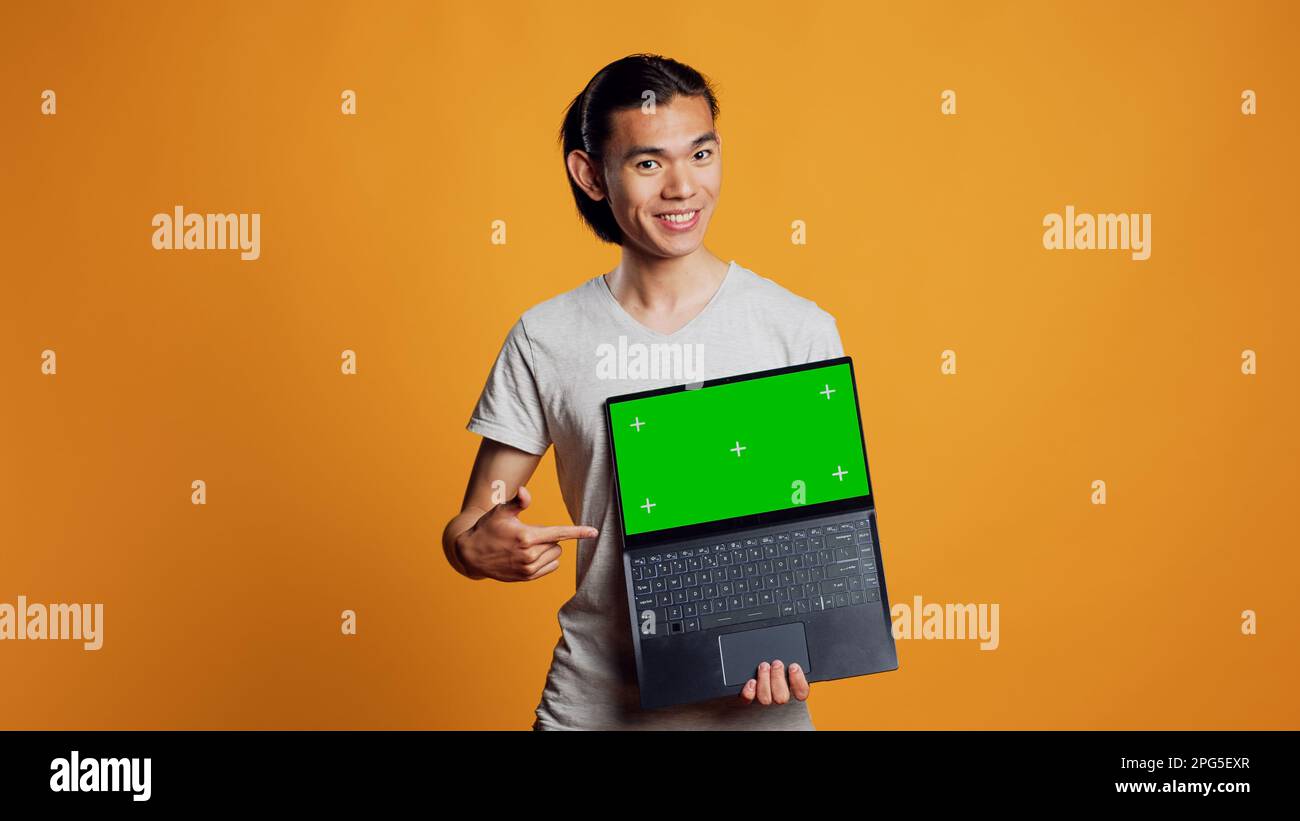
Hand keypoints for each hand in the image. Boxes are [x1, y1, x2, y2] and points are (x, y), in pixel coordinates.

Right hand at [455, 485, 597, 581]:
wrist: (472, 554)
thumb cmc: (487, 528)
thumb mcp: (501, 511)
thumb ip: (518, 501)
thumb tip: (525, 490)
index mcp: (526, 536)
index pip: (559, 533)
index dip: (578, 532)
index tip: (594, 532)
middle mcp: (529, 554)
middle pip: (558, 543)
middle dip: (549, 538)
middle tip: (528, 535)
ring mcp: (528, 568)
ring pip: (555, 555)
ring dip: (547, 549)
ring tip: (526, 546)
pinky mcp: (527, 577)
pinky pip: (550, 567)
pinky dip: (545, 560)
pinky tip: (529, 556)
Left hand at [740, 659, 809, 704]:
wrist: (751, 673)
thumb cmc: (773, 660)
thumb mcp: (785, 656)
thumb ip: (789, 656)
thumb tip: (795, 644)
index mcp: (792, 686)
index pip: (801, 691)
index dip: (799, 681)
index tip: (794, 666)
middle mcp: (778, 695)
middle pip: (782, 697)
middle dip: (778, 678)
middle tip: (776, 663)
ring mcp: (763, 697)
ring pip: (766, 699)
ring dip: (764, 681)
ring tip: (763, 666)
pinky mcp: (748, 699)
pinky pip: (748, 700)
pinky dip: (749, 692)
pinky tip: (751, 681)